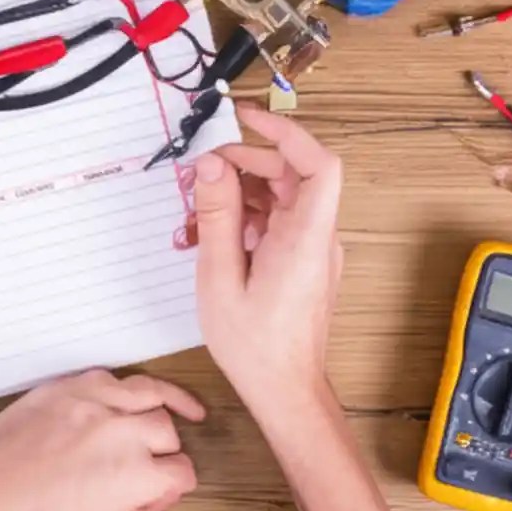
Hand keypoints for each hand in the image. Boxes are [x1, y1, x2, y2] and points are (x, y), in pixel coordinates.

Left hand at [0, 370, 203, 510]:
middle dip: (169, 447)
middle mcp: (118, 433)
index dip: (180, 483)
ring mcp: (90, 404)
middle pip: (167, 428)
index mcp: (132, 476)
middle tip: (162, 458)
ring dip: (168, 400)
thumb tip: (161, 496)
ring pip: (148, 391)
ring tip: (185, 407)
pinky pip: (108, 376)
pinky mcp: (62, 389)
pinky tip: (129, 394)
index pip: (182, 471)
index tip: (174, 483)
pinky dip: (125, 385)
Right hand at [193, 104, 343, 411]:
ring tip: (193, 219)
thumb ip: (217, 216)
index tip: (248, 120)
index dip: (286, 133)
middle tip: (199, 177)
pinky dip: (241, 222)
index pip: (317, 163)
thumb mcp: (221, 278)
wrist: (284, 390)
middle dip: (241, 167)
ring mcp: (311, 251)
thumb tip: (213, 166)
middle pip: (288, 176)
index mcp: (305, 238)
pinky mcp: (300, 263)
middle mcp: (316, 239)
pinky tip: (208, 240)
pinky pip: (274, 224)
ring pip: (276, 199)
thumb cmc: (257, 347)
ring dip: (234, 198)